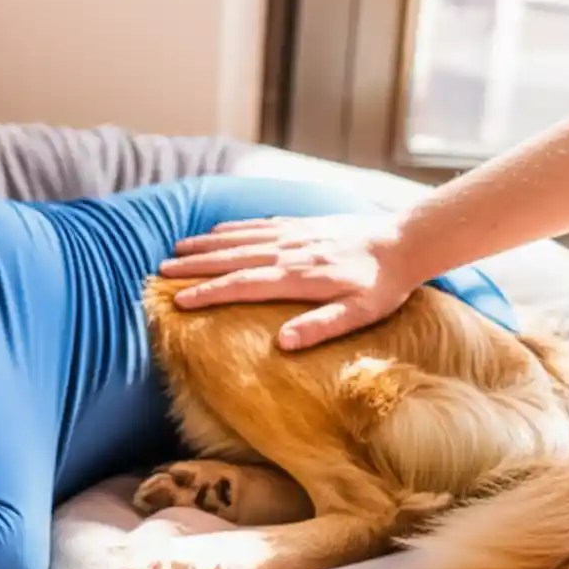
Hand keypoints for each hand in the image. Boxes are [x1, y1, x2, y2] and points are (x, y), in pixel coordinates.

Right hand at [158, 214, 416, 350]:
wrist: (407, 240)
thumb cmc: (385, 285)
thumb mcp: (361, 314)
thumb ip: (322, 326)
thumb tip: (282, 343)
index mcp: (300, 277)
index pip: (244, 285)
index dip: (210, 293)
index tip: (181, 301)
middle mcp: (290, 251)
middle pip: (232, 258)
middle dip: (195, 266)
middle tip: (161, 272)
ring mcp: (293, 234)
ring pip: (240, 238)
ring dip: (206, 245)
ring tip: (176, 251)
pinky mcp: (301, 224)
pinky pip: (259, 224)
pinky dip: (233, 228)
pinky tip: (216, 232)